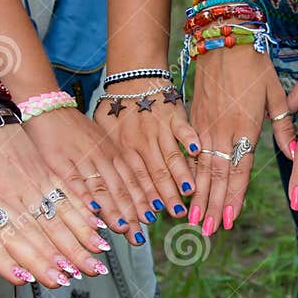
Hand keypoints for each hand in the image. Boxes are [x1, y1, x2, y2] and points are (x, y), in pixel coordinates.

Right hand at [0, 124, 108, 285]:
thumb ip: (4, 209)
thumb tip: (20, 235)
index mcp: (5, 193)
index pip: (40, 223)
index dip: (61, 244)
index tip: (80, 263)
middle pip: (26, 231)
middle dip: (50, 257)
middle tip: (72, 276)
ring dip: (14, 258)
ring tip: (32, 279)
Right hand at [24, 106, 147, 244]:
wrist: (51, 107)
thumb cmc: (77, 130)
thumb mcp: (102, 144)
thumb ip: (113, 167)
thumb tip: (126, 194)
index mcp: (114, 152)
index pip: (133, 180)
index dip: (143, 200)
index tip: (152, 219)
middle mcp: (103, 156)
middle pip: (121, 188)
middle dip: (132, 213)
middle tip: (140, 235)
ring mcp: (83, 158)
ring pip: (103, 187)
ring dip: (114, 210)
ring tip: (123, 229)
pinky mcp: (60, 161)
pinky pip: (75, 181)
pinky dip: (85, 196)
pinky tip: (93, 212)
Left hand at [93, 78, 198, 230]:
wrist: (131, 78)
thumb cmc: (116, 112)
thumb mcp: (103, 137)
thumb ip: (105, 163)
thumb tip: (100, 193)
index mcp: (123, 149)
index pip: (133, 180)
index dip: (141, 200)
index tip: (148, 218)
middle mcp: (141, 141)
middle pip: (154, 172)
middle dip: (166, 195)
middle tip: (176, 214)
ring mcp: (159, 128)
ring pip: (170, 155)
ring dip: (180, 175)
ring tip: (190, 193)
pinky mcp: (174, 115)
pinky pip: (183, 128)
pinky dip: (190, 138)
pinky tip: (197, 151)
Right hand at [188, 45, 293, 234]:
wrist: (223, 37)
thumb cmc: (255, 64)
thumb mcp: (276, 94)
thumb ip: (285, 127)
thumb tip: (295, 152)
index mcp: (245, 128)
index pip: (239, 171)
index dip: (233, 198)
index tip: (229, 221)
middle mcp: (222, 132)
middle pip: (216, 177)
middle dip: (211, 206)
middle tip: (207, 232)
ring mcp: (204, 126)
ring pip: (200, 169)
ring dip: (197, 196)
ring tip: (192, 220)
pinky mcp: (192, 118)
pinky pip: (190, 153)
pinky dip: (188, 174)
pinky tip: (185, 189)